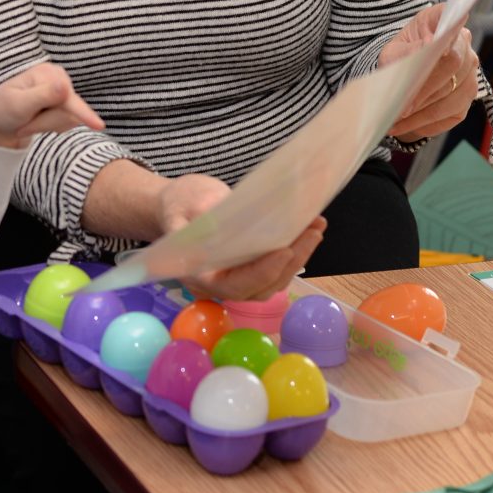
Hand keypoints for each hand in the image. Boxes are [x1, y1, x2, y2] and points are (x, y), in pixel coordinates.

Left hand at [0, 62, 103, 148]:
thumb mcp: (17, 104)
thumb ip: (42, 96)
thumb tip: (65, 86)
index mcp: (48, 73)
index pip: (68, 98)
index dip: (83, 113)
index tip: (99, 127)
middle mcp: (58, 80)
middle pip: (70, 111)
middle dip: (46, 123)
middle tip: (22, 125)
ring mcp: (60, 95)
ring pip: (70, 120)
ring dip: (45, 127)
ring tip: (24, 123)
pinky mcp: (60, 108)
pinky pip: (67, 124)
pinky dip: (49, 128)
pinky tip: (34, 124)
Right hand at [156, 173, 327, 300]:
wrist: (177, 205)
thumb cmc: (177, 204)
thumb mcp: (181, 206)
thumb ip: (196, 223)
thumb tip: (216, 232)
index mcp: (199, 274)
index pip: (235, 286)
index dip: (262, 272)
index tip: (285, 250)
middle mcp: (220, 284)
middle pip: (261, 287)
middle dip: (291, 262)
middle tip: (312, 232)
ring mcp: (237, 278)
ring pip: (273, 281)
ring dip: (299, 257)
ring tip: (316, 227)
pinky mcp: (249, 269)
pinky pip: (275, 270)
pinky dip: (295, 253)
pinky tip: (308, 230)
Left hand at [378, 3, 478, 141]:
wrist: (406, 76)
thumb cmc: (400, 58)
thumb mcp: (394, 52)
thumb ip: (407, 50)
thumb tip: (426, 46)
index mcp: (444, 24)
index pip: (453, 24)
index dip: (446, 35)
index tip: (430, 45)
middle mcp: (465, 46)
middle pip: (453, 65)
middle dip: (426, 88)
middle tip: (402, 105)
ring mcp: (470, 73)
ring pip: (453, 95)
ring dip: (423, 112)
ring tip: (395, 121)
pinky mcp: (467, 98)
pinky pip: (451, 114)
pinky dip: (426, 123)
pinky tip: (404, 126)